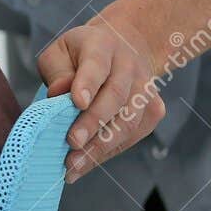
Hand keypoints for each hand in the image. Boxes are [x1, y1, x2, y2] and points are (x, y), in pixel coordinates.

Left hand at [38, 8, 166, 181]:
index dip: (87, 83)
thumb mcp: (59, 53)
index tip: (76, 102)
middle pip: (116, 96)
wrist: (123, 48)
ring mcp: (146, 88)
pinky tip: (87, 163)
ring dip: (101, 146)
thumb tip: (58, 94)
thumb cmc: (80, 55)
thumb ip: (57, 71)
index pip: (96, 64)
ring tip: (74, 165)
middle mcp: (129, 66)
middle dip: (93, 123)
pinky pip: (134, 134)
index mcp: (102, 45)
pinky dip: (109, 151)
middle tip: (72, 143)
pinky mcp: (153, 110)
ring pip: (129, 120)